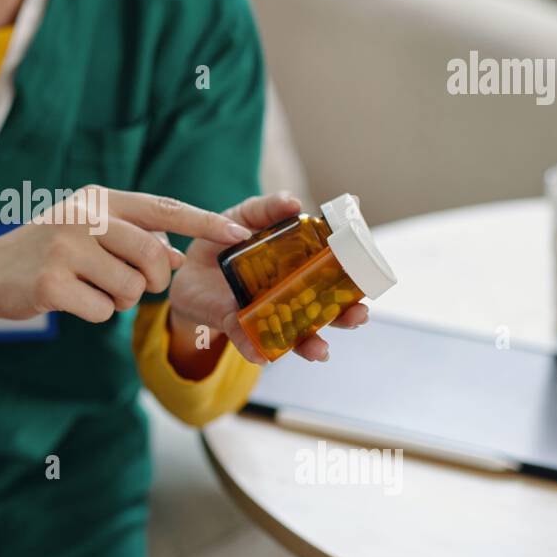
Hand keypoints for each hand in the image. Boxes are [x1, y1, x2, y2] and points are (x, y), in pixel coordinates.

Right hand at [0, 185, 252, 345]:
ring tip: (89, 289)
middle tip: (129, 284)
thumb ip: (132, 238)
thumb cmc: (47, 254)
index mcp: (98, 198)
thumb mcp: (87, 232)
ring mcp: (64, 247)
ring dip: (119, 300)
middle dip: (151, 280)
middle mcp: (82, 215)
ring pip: (130, 288)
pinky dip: (95, 314)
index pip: (163, 207)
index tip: (238, 234)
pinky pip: (104, 311)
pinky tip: (70, 301)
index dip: (204, 223)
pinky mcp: (51, 283)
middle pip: (152, 255)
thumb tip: (177, 257)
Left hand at [168, 193, 368, 364]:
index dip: (356, 275)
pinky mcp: (235, 323)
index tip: (371, 275)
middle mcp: (290, 294)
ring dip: (311, 343)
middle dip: (346, 315)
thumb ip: (268, 208)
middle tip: (359, 315)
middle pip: (326, 309)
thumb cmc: (224, 239)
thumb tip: (294, 201)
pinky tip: (263, 355)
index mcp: (300, 266)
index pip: (335, 273)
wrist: (186, 265)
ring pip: (295, 333)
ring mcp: (266, 312)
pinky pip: (247, 340)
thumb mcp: (244, 216)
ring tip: (321, 350)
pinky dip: (255, 349)